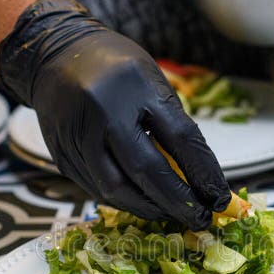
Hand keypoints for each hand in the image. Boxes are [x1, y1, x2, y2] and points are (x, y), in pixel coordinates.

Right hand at [0, 0, 229, 229]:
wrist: (54, 54)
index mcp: (136, 86)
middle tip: (200, 219)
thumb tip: (199, 178)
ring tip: (172, 215)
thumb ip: (172, 125)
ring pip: (116, 188)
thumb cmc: (115, 69)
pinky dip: (124, 201)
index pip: (179, 138)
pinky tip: (143, 204)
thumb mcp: (151, 81)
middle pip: (145, 170)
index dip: (203, 173)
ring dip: (149, 208)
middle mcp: (103, 110)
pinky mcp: (60, 154)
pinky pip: (96, 188)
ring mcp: (76, 134)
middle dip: (177, 201)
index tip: (220, 197)